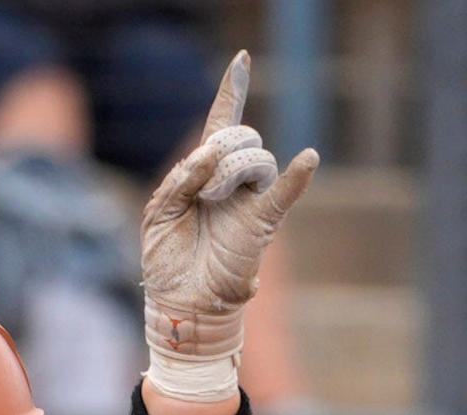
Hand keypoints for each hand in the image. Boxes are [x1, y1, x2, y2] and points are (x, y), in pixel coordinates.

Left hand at [138, 52, 318, 407]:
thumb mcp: (158, 213)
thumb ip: (180, 179)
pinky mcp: (262, 222)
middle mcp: (233, 180)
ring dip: (228, 172)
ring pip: (254, 158)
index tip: (241, 60)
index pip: (221, 123)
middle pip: (238, 137)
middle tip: (201, 186)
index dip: (232, 92)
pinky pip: (284, 192)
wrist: (182, 303)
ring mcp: (251, 199)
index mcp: (204, 172)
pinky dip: (296, 176)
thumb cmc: (168, 260)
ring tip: (211, 200)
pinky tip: (307, 159)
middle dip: (218, 150)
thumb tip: (210, 155)